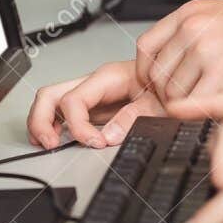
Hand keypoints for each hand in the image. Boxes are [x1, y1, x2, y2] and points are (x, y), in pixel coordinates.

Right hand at [26, 59, 163, 148]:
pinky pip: (62, 112)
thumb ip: (134, 117)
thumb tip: (108, 136)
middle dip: (41, 120)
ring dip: (42, 123)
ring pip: (50, 101)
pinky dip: (52, 125)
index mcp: (109, 77)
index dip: (78, 125)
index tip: (93, 143)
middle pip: (51, 95)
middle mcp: (95, 83)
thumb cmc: (171, 86)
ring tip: (47, 144)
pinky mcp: (93, 105)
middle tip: (49, 145)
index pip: (75, 100)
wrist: (181, 81)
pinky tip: (55, 139)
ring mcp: (91, 93)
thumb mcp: (159, 103)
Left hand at [133, 0, 222, 104]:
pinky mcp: (221, 71)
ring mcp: (205, 48)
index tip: (154, 86)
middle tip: (185, 104)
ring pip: (174, 93)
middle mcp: (193, 27)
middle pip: (157, 75)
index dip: (147, 73)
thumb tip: (175, 67)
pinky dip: (203, 111)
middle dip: (167, 95)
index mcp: (190, 12)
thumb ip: (196, 36)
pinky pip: (195, 103)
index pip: (146, 47)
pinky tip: (219, 107)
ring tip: (209, 104)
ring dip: (187, 106)